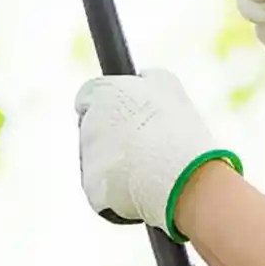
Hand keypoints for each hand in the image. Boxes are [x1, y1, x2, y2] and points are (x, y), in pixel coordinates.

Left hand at [75, 69, 242, 241]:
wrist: (176, 175)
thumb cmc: (176, 129)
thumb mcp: (168, 86)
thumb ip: (147, 78)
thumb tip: (142, 77)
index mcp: (102, 93)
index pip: (88, 95)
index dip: (108, 105)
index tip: (124, 114)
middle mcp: (87, 123)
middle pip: (93, 129)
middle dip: (113, 136)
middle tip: (144, 144)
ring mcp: (87, 157)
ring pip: (98, 160)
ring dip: (118, 163)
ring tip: (151, 167)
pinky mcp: (90, 187)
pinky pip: (102, 187)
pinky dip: (119, 188)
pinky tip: (144, 186)